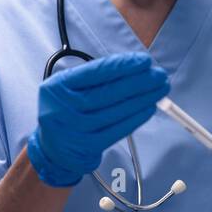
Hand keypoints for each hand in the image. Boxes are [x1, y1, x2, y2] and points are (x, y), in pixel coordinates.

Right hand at [27, 52, 168, 187]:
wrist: (51, 149)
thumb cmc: (66, 112)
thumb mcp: (68, 89)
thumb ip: (93, 79)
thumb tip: (133, 70)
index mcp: (58, 87)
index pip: (96, 72)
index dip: (123, 66)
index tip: (144, 61)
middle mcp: (63, 108)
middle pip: (108, 92)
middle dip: (139, 81)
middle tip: (159, 75)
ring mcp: (74, 129)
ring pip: (116, 111)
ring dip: (142, 99)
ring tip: (159, 90)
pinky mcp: (87, 147)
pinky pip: (117, 130)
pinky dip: (136, 118)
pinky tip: (148, 108)